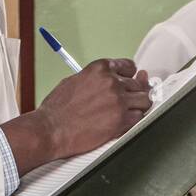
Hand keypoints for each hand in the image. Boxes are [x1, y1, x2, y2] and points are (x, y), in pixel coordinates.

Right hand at [35, 58, 151, 159]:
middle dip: (136, 92)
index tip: (132, 79)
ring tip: (133, 111)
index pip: (128, 66)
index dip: (131, 75)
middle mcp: (111, 82)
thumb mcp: (74, 81)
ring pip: (144, 100)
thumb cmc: (57, 109)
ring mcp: (118, 101)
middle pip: (137, 84)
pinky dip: (136, 120)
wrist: (51, 129)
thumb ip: (95, 80)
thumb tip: (104, 82)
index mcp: (100, 69)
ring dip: (140, 106)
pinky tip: (128, 122)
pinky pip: (140, 118)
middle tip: (134, 98)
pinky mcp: (121, 120)